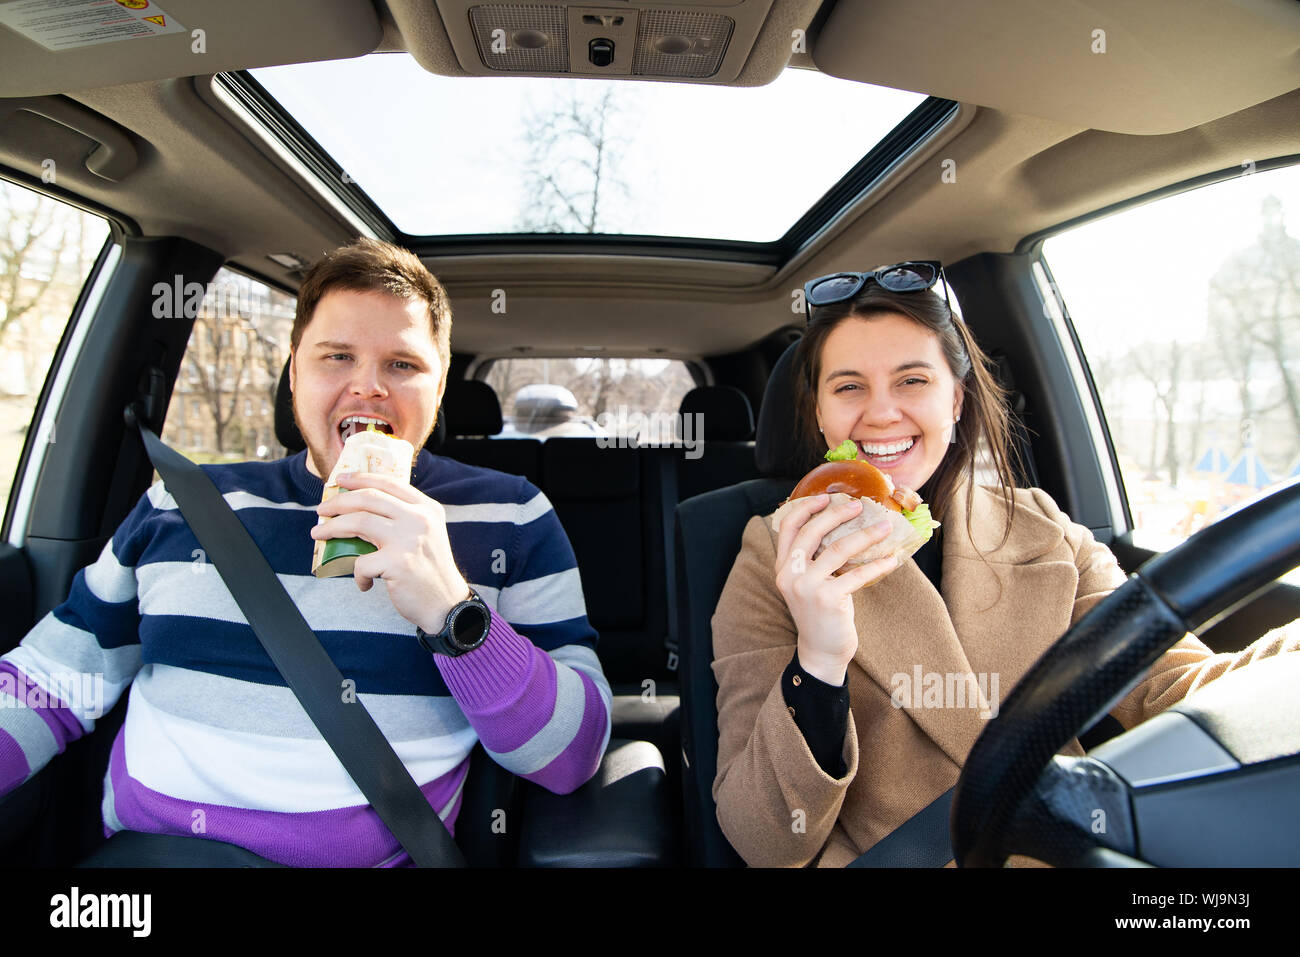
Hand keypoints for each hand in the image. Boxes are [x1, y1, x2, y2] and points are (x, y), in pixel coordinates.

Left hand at [310, 471, 469, 633]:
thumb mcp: (426, 534)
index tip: (339, 480)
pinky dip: (357, 574)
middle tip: (321, 510)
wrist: (446, 604)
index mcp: (427, 508)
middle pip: (369, 498)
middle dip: (338, 502)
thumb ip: (404, 518)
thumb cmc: (430, 570)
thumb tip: (358, 510)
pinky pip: (361, 562)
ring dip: (332, 528)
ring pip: (359, 522)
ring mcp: (408, 539)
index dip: (360, 478)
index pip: (389, 483)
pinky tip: (363, 583)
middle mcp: (419, 519)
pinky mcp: (398, 563)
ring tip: (318, 534)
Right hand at [772, 493, 898, 684]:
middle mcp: (790, 574)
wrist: (821, 651)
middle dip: (837, 514)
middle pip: (812, 532)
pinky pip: (857, 574)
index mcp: (783, 567)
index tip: (826, 497)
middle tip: (859, 506)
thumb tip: (843, 528)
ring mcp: (808, 587)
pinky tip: (892, 561)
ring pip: (838, 549)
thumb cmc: (819, 613)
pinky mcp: (828, 599)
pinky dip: (878, 565)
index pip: (787, 527)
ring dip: (865, 535)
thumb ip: (813, 559)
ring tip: (884, 527)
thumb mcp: (807, 583)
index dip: (806, 508)